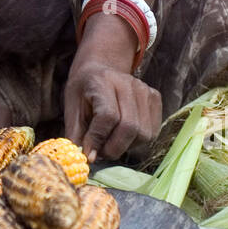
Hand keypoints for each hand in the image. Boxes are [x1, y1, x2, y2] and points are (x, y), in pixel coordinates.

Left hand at [63, 17, 161, 163]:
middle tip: (100, 153)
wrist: (101, 69)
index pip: (107, 116)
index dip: (98, 139)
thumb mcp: (72, 109)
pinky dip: (137, 141)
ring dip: (125, 146)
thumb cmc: (83, 91)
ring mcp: (145, 90)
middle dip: (113, 148)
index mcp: (102, 81)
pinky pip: (152, 131)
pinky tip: (123, 135)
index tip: (89, 153)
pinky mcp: (155, 98)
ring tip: (110, 143)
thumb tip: (87, 159)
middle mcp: (127, 83)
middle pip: (129, 127)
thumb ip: (77, 134)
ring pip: (143, 133)